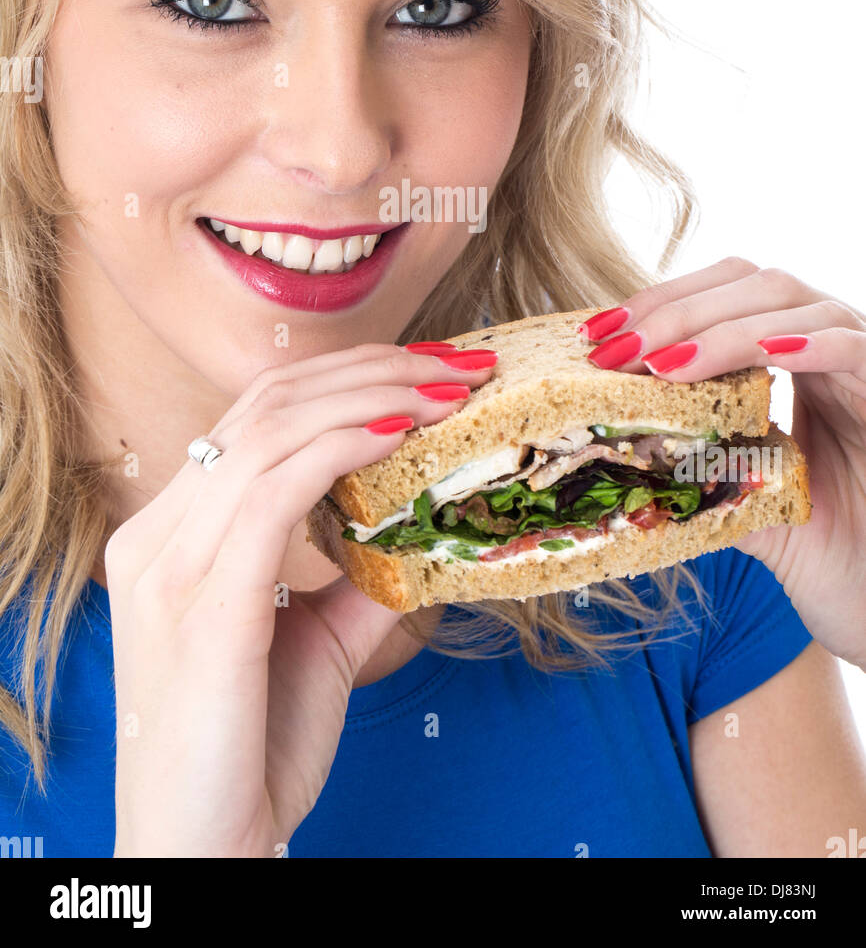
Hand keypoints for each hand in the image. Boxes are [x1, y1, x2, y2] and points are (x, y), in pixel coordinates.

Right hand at [107, 340, 495, 856]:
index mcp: (172, 536)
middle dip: (370, 371)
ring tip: (447, 390)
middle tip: (457, 365)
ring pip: (268, 431)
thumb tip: (422, 530)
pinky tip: (400, 433)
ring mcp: (169, 566)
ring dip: (370, 396)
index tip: (430, 371)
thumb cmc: (250, 751)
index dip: (346, 379)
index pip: (256, 418)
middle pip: (263, 406)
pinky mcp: (201, 605)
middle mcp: (157, 536)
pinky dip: (340, 448)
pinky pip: (271, 492)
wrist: (207, 855)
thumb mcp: (315, 644)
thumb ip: (357, 579)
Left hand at [578, 257, 865, 669]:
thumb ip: (698, 470)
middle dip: (675, 308)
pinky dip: (803, 342)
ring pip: (795, 302)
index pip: (725, 293)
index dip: (661, 302)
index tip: (598, 336)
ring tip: (662, 364)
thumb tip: (618, 450)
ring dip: (720, 326)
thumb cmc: (835, 559)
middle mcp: (831, 346)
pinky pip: (852, 347)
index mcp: (794, 358)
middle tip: (614, 349)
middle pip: (752, 283)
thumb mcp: (747, 505)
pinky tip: (758, 358)